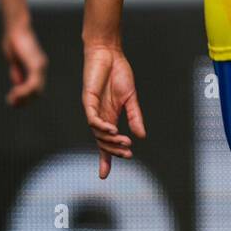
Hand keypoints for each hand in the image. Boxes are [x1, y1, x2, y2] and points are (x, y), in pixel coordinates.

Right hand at [2, 23, 46, 105]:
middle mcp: (41, 68)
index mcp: (36, 68)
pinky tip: (15, 92)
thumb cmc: (14, 41)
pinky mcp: (36, 64)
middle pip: (38, 92)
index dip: (24, 97)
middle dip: (24, 101)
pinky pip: (33, 83)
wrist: (16, 29)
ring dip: (23, 98)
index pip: (35, 88)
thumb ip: (17, 71)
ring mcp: (40, 66)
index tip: (11, 100)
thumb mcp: (15, 60)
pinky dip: (24, 91)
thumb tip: (18, 84)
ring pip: (37, 90)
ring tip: (12, 98)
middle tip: (11, 102)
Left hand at [81, 42, 145, 178]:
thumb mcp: (131, 98)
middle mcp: (98, 116)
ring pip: (97, 132)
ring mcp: (92, 109)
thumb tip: (141, 136)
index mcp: (109, 116)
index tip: (104, 176)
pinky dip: (101, 126)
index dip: (105, 158)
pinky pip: (92, 118)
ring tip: (125, 143)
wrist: (109, 54)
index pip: (105, 142)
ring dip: (110, 140)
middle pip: (102, 141)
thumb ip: (134, 117)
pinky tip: (112, 130)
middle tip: (128, 156)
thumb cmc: (119, 74)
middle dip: (113, 151)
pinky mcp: (88, 100)